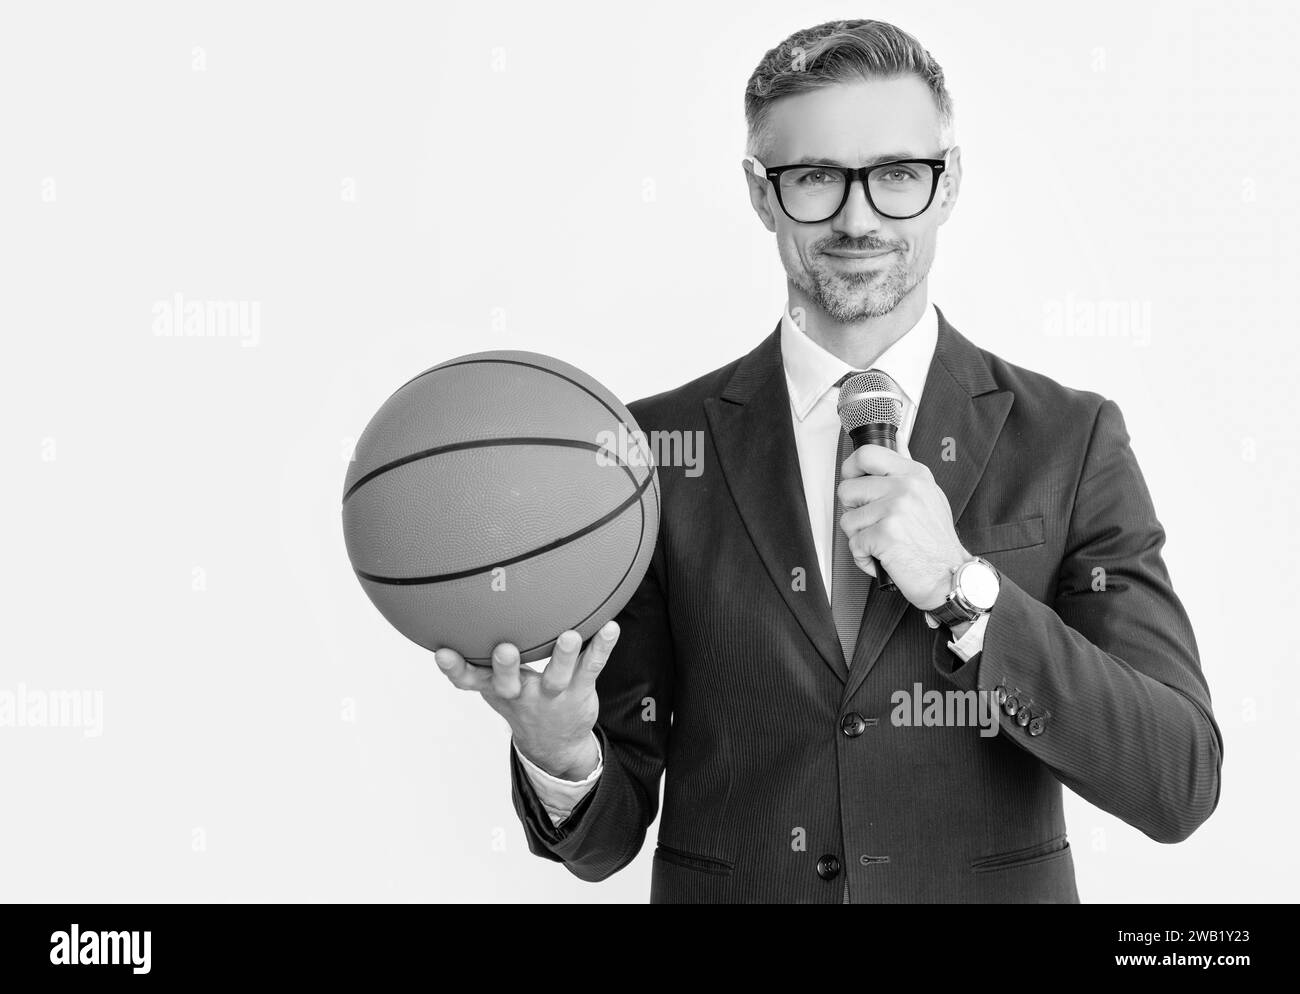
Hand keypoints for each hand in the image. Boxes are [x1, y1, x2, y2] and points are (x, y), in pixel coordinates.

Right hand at [433, 622, 618, 779]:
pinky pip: (592, 667)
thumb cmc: (520, 702)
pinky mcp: (580, 692)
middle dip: (506, 667)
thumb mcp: (493, 689)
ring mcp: (553, 695)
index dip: (454, 669)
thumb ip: (473, 665)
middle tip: (504, 649)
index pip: (470, 681)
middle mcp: (522, 694)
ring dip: (563, 655)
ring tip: (570, 635)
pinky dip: (602, 647)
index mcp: (498, 689)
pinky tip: (611, 628)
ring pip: (557, 676)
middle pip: (510, 683)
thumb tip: (445, 626)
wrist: (554, 745)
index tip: (442, 652)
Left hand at [837, 444, 969, 610]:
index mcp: (914, 474)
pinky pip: (854, 544)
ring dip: (860, 538)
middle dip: (853, 511)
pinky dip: (864, 557)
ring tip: (883, 543)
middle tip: (872, 523)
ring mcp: (895, 509)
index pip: (867, 454)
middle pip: (847, 489)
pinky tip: (883, 558)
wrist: (949, 577)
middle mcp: (905, 487)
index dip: (850, 468)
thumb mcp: (928, 495)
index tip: (853, 481)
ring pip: (848, 520)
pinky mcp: (885, 533)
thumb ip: (906, 468)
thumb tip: (898, 439)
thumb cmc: (936, 543)